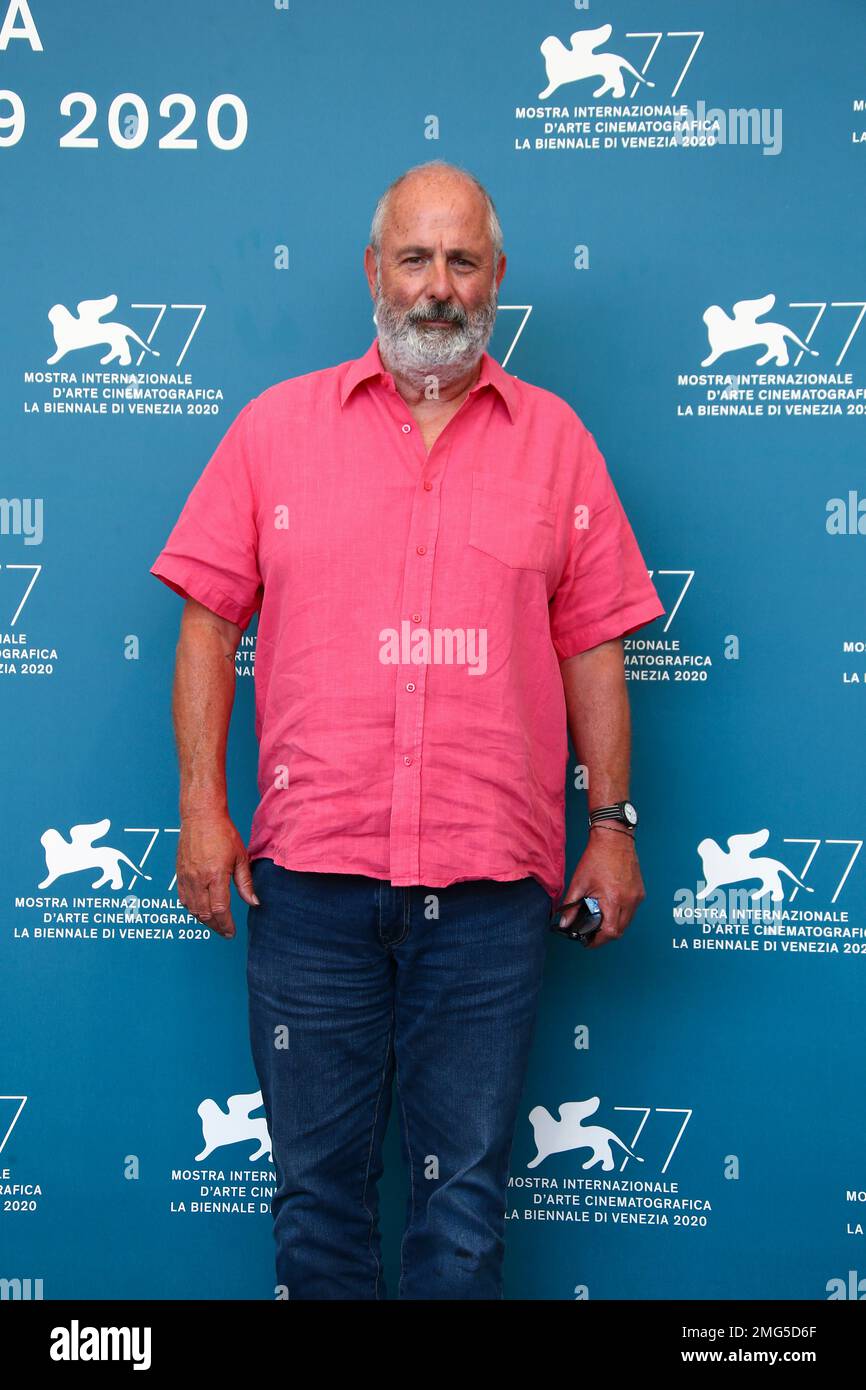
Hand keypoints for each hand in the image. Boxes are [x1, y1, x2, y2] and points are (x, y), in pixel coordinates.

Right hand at [176, 811, 259, 938]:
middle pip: (204, 913)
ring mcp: (186, 877)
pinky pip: (183, 898)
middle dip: (216, 927)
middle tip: (225, 932)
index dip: (226, 925)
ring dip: (204, 919)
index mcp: (215, 875)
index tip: (231, 932)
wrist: (201, 816)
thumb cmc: (222, 832)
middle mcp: (198, 879)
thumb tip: (253, 902)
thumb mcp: (240, 857)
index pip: (220, 909)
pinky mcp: (179, 873)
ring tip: (216, 923)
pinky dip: (192, 908)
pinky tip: (201, 910)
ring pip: (192, 909)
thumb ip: (245, 883)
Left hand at [559, 827, 645, 948]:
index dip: (598, 941)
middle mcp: (629, 900)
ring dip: (614, 925)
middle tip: (591, 933)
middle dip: (605, 935)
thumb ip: (571, 906)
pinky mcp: (640, 891)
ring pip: (627, 922)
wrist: (614, 839)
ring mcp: (637, 896)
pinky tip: (609, 907)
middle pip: (620, 930)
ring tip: (599, 920)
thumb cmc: (597, 857)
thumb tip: (564, 923)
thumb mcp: (579, 883)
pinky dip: (621, 914)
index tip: (588, 942)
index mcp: (614, 899)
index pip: (610, 932)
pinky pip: (632, 910)